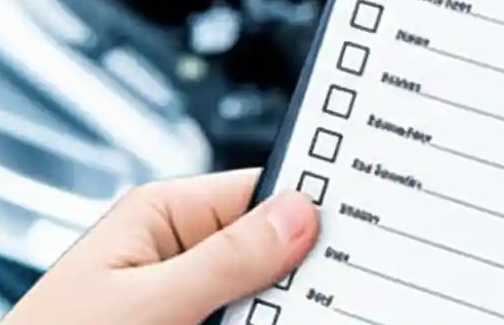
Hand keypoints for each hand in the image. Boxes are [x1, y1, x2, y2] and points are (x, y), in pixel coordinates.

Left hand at [2, 168, 319, 324]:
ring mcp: (188, 295)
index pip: (260, 191)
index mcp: (163, 215)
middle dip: (303, 269)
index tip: (358, 221)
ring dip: (288, 306)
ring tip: (314, 308)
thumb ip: (226, 259)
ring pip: (267, 294)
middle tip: (335, 289)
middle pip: (271, 247)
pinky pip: (250, 318)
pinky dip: (270, 320)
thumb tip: (298, 215)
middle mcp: (179, 250)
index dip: (309, 204)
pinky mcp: (196, 324)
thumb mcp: (146, 302)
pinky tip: (285, 320)